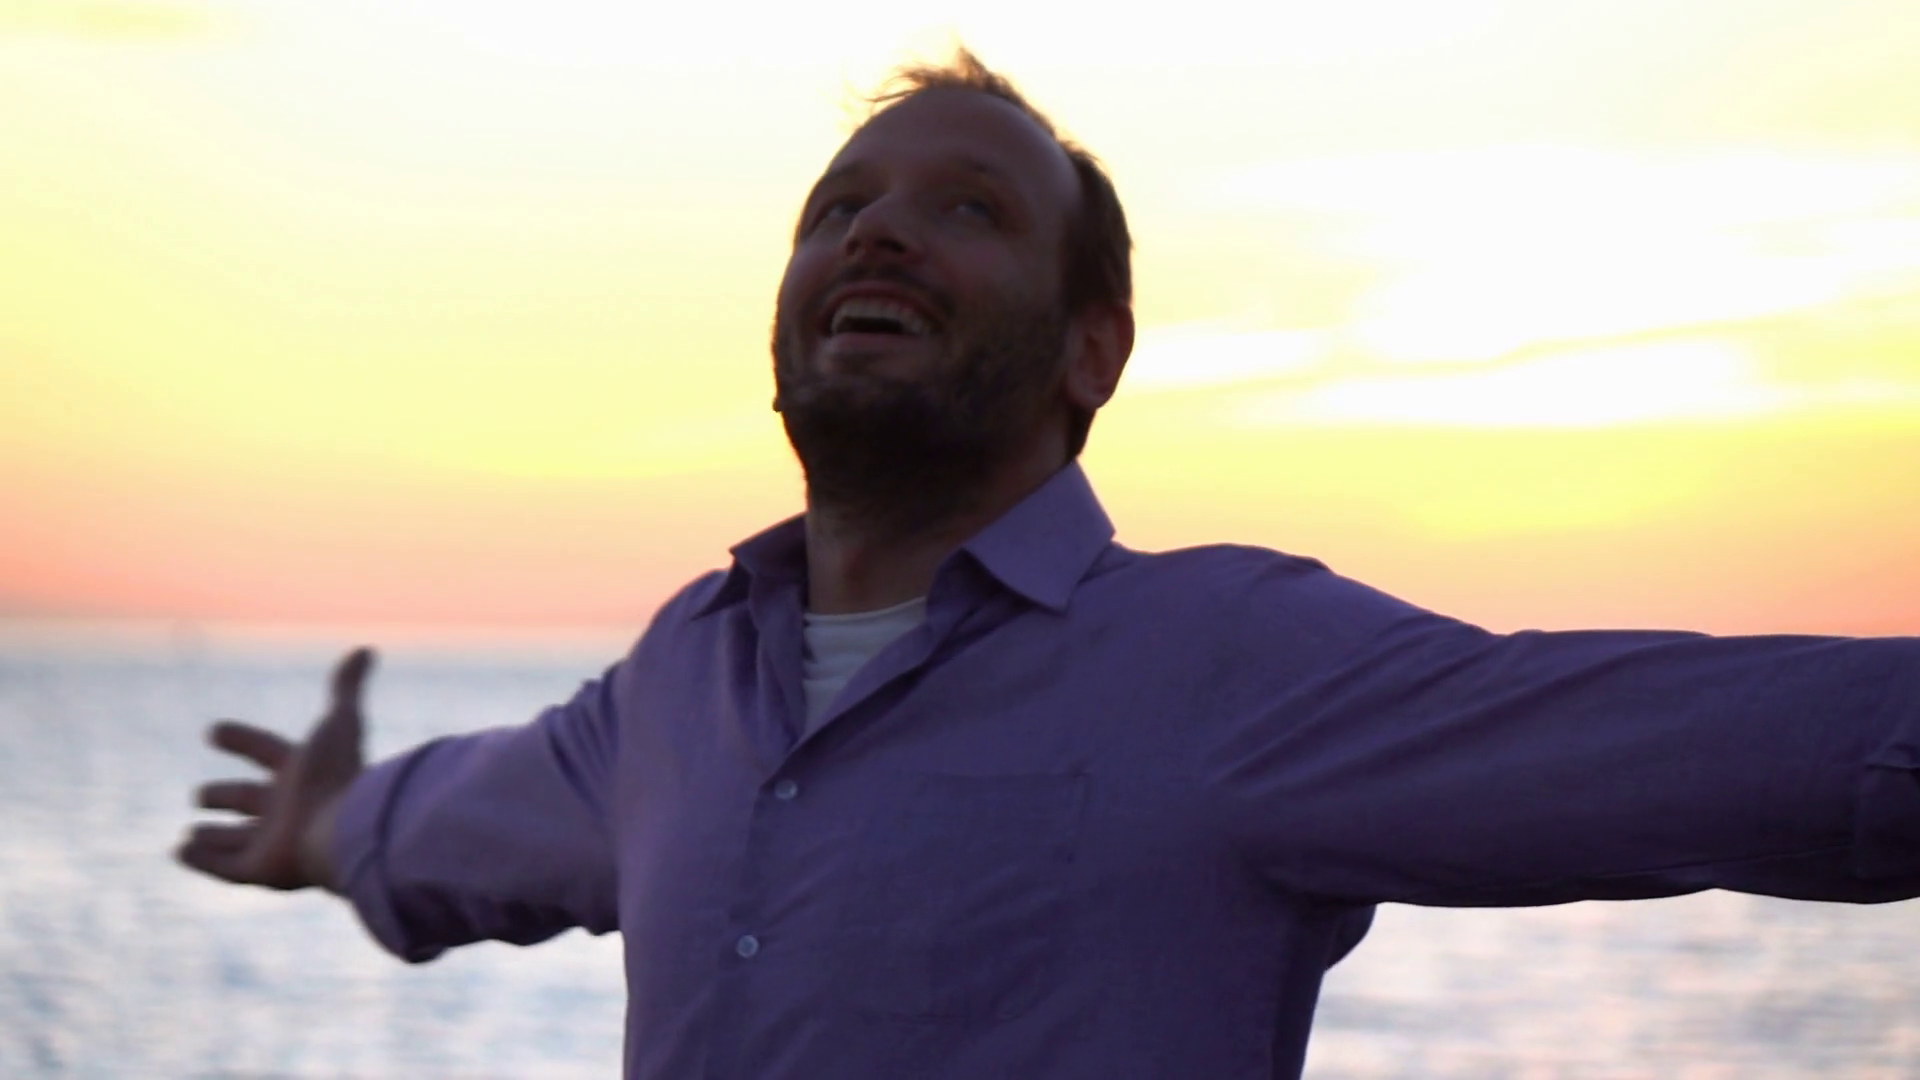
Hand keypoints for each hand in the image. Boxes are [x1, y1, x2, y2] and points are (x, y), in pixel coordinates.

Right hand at [176, 647, 374, 892]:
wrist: (345, 831)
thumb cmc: (338, 776)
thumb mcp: (341, 722)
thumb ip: (347, 687)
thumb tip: (366, 649)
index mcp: (305, 774)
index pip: (267, 751)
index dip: (241, 739)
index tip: (212, 731)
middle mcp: (290, 810)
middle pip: (251, 802)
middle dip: (226, 796)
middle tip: (200, 794)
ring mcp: (276, 843)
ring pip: (238, 841)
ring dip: (213, 837)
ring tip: (187, 835)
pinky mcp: (263, 872)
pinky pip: (226, 870)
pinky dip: (202, 861)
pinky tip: (180, 852)